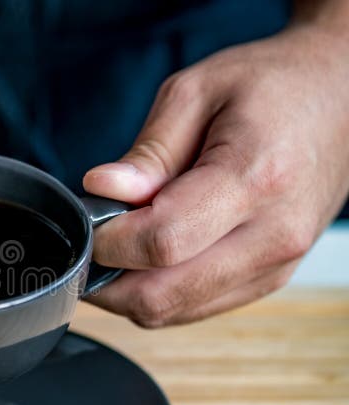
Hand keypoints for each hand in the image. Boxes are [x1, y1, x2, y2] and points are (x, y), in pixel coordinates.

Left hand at [82, 22, 348, 326]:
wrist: (339, 100)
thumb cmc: (270, 87)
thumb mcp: (196, 92)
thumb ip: (148, 152)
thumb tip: (100, 193)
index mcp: (254, 179)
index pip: (161, 242)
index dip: (107, 241)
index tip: (86, 220)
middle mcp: (272, 235)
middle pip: (162, 295)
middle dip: (105, 279)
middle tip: (89, 241)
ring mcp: (275, 266)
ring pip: (173, 312)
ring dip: (128, 290)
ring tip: (120, 243)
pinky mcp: (269, 280)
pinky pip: (194, 308)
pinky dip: (158, 291)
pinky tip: (150, 255)